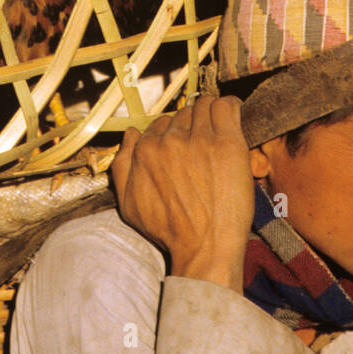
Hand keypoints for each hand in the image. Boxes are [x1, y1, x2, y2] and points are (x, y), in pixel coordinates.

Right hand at [111, 95, 254, 292]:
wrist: (205, 248)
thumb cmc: (169, 231)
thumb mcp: (128, 204)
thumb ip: (121, 165)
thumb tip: (131, 133)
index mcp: (146, 150)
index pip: (160, 123)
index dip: (173, 134)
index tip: (184, 145)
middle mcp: (170, 140)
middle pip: (182, 114)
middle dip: (190, 125)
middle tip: (202, 145)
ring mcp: (199, 139)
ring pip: (203, 106)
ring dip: (209, 115)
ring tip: (217, 132)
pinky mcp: (227, 142)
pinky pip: (226, 106)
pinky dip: (229, 106)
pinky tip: (231, 116)